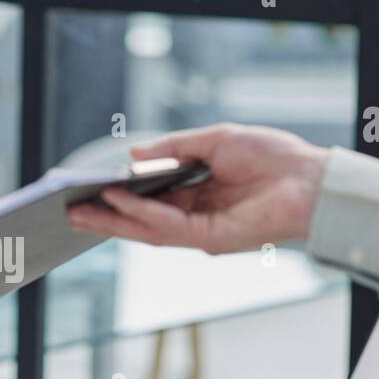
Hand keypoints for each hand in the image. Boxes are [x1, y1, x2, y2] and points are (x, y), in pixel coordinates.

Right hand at [67, 123, 330, 253]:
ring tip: (79, 211)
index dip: (119, 196)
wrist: (310, 178)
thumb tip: (133, 156)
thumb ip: (173, 148)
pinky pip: (165, 226)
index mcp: (198, 195)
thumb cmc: (273, 156)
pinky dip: (139, 212)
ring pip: (145, 229)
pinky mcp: (209, 239)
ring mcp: (200, 231)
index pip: (150, 200)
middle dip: (104, 217)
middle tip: (68, 211)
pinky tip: (117, 200)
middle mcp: (195, 217)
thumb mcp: (214, 140)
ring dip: (111, 221)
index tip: (89, 190)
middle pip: (140, 220)